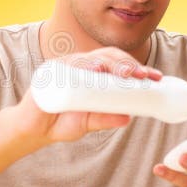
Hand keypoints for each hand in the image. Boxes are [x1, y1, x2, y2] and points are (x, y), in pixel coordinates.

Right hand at [17, 47, 161, 144]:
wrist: (32, 130)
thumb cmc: (60, 122)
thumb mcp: (87, 123)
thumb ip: (104, 118)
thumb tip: (128, 118)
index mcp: (92, 74)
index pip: (117, 65)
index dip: (136, 68)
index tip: (154, 77)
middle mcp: (80, 66)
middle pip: (107, 56)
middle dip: (126, 64)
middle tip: (141, 75)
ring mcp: (64, 66)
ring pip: (90, 57)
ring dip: (109, 64)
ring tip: (124, 74)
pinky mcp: (49, 72)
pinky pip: (67, 64)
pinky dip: (82, 65)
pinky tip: (94, 69)